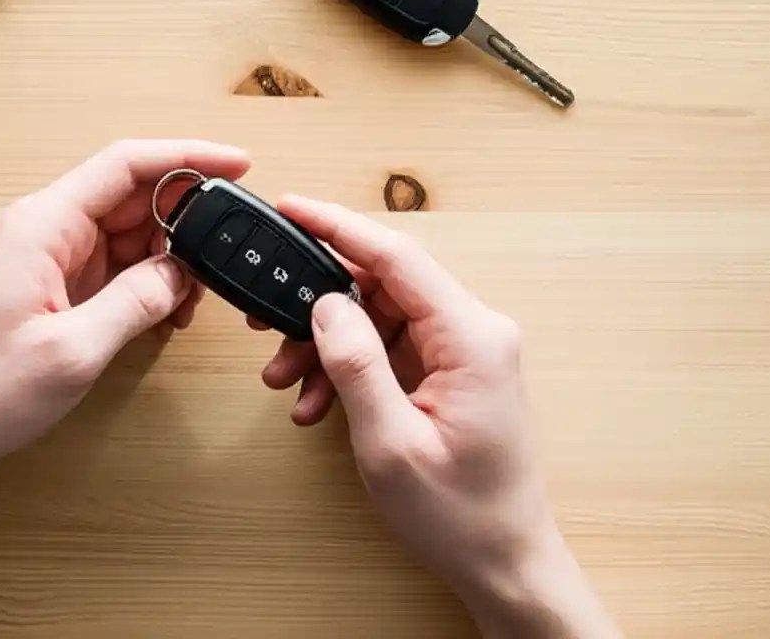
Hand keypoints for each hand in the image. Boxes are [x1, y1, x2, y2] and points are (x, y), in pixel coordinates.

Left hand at [0, 140, 249, 488]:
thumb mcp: (72, 351)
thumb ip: (136, 302)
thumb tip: (181, 271)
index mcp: (43, 225)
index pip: (126, 165)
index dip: (187, 157)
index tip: (240, 164)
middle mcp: (44, 230)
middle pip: (132, 197)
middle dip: (185, 221)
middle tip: (224, 259)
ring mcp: (46, 259)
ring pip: (127, 235)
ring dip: (167, 261)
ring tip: (188, 304)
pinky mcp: (49, 288)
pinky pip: (111, 268)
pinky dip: (144, 285)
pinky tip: (162, 316)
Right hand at [258, 196, 617, 637]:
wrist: (503, 562)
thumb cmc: (458, 514)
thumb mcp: (390, 443)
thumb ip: (355, 364)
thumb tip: (325, 304)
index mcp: (472, 338)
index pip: (397, 257)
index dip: (337, 226)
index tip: (290, 207)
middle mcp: (476, 331)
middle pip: (383, 284)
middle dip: (319, 305)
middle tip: (266, 324)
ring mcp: (467, 350)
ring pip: (379, 317)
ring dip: (328, 344)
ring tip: (288, 382)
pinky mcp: (454, 370)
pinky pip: (391, 347)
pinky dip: (350, 367)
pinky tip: (319, 402)